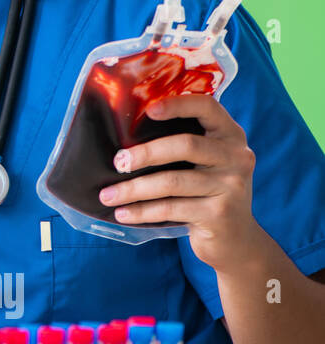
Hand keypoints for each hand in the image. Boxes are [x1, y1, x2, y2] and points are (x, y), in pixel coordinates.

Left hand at [96, 92, 262, 269]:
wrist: (236, 240)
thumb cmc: (207, 193)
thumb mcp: (205, 164)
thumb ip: (182, 145)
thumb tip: (124, 136)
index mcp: (230, 136)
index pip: (208, 107)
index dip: (179, 104)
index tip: (148, 109)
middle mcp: (237, 157)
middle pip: (186, 145)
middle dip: (145, 153)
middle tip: (118, 163)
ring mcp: (231, 186)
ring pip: (172, 182)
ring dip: (133, 189)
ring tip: (107, 195)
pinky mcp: (220, 214)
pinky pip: (170, 209)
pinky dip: (141, 211)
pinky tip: (123, 213)